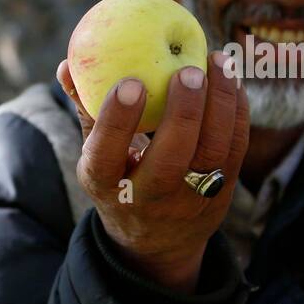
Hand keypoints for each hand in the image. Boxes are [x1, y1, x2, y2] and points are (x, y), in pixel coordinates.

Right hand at [56, 52, 249, 293]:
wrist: (159, 242)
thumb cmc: (121, 180)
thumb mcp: (96, 158)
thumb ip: (86, 111)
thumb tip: (65, 65)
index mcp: (108, 185)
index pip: (106, 155)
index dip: (117, 121)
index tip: (130, 82)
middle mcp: (150, 196)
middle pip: (170, 159)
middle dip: (182, 113)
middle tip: (187, 71)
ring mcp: (190, 198)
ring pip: (212, 152)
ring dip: (220, 104)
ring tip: (218, 61)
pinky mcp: (222, 192)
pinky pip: (235, 149)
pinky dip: (238, 112)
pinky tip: (233, 81)